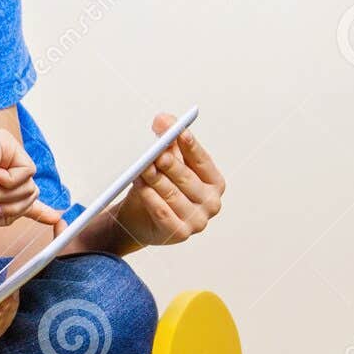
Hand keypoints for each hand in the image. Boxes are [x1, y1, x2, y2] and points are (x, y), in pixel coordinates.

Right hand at [0, 129, 63, 229]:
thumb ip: (17, 212)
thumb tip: (53, 216)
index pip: (20, 190)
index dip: (38, 207)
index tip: (55, 217)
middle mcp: (0, 161)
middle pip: (30, 192)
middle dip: (14, 206)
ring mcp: (4, 149)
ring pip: (30, 185)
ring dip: (9, 196)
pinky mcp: (7, 143)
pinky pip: (27, 171)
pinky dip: (10, 182)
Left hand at [111, 113, 226, 246]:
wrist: (139, 221)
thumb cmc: (157, 189)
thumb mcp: (163, 164)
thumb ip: (167, 142)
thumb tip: (164, 119)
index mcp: (214, 182)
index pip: (202, 161)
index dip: (189, 145)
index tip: (179, 131)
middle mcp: (211, 202)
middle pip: (187, 178)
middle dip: (170, 164)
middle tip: (156, 153)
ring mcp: (198, 221)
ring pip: (173, 194)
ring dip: (155, 180)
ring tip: (141, 168)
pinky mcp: (180, 233)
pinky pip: (162, 212)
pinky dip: (150, 197)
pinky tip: (140, 186)